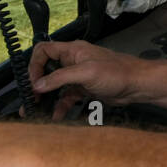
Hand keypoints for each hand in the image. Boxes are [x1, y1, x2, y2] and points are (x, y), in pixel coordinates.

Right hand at [26, 40, 145, 120]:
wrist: (137, 85)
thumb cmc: (117, 72)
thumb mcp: (86, 72)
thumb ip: (60, 78)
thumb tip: (37, 85)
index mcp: (72, 51)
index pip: (44, 51)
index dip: (34, 65)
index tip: (32, 81)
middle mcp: (73, 62)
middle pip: (47, 70)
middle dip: (36, 85)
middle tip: (30, 99)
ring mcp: (78, 76)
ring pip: (55, 86)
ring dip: (45, 98)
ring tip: (35, 111)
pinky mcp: (84, 89)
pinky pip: (66, 98)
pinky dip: (60, 106)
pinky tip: (56, 116)